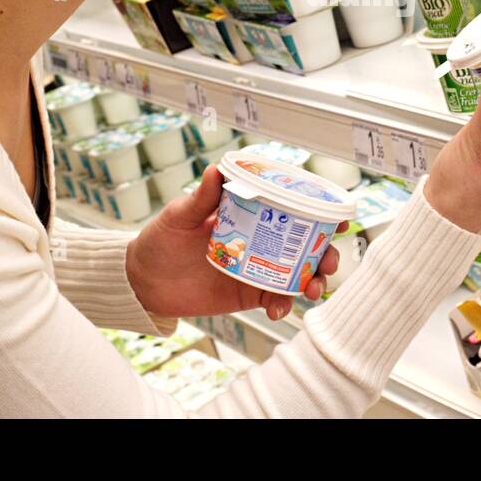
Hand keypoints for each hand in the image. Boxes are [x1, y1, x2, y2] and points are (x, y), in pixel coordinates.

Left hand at [126, 165, 341, 321]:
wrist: (143, 281)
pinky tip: (279, 310)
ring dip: (314, 280)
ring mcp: (257, 268)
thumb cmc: (161, 240)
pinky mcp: (248, 294)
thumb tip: (216, 170)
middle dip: (326, 252)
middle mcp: (260, 240)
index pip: (292, 208)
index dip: (320, 212)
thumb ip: (201, 198)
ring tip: (313, 289)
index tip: (337, 217)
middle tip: (328, 260)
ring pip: (298, 273)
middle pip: (306, 244)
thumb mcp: (180, 216)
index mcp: (250, 214)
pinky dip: (283, 306)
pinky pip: (276, 300)